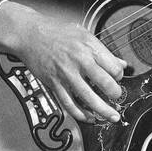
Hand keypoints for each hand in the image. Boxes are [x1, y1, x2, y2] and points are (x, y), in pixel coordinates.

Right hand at [0, 1, 125, 122]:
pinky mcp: (54, 84)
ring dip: (103, 111)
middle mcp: (80, 62)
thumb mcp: (84, 35)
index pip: (114, 68)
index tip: (117, 79)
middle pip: (106, 85)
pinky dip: (81, 114)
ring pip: (89, 99)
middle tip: (117, 98)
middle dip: (116, 95)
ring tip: (112, 116)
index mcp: (90, 48)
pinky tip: (88, 118)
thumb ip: (103, 51)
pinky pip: (69, 104)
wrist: (29, 34)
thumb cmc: (56, 32)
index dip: (119, 76)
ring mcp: (66, 75)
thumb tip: (121, 64)